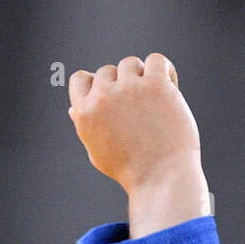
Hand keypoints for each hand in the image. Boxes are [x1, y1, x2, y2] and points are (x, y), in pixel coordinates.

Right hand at [67, 53, 202, 194]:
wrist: (163, 182)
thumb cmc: (132, 173)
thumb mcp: (99, 153)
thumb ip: (86, 127)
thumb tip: (74, 109)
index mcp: (85, 112)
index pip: (81, 79)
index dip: (98, 87)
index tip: (115, 103)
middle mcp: (104, 96)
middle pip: (109, 71)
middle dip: (123, 88)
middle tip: (141, 113)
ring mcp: (129, 88)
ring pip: (131, 64)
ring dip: (143, 79)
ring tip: (156, 104)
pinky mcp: (156, 85)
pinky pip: (157, 60)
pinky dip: (165, 71)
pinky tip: (170, 88)